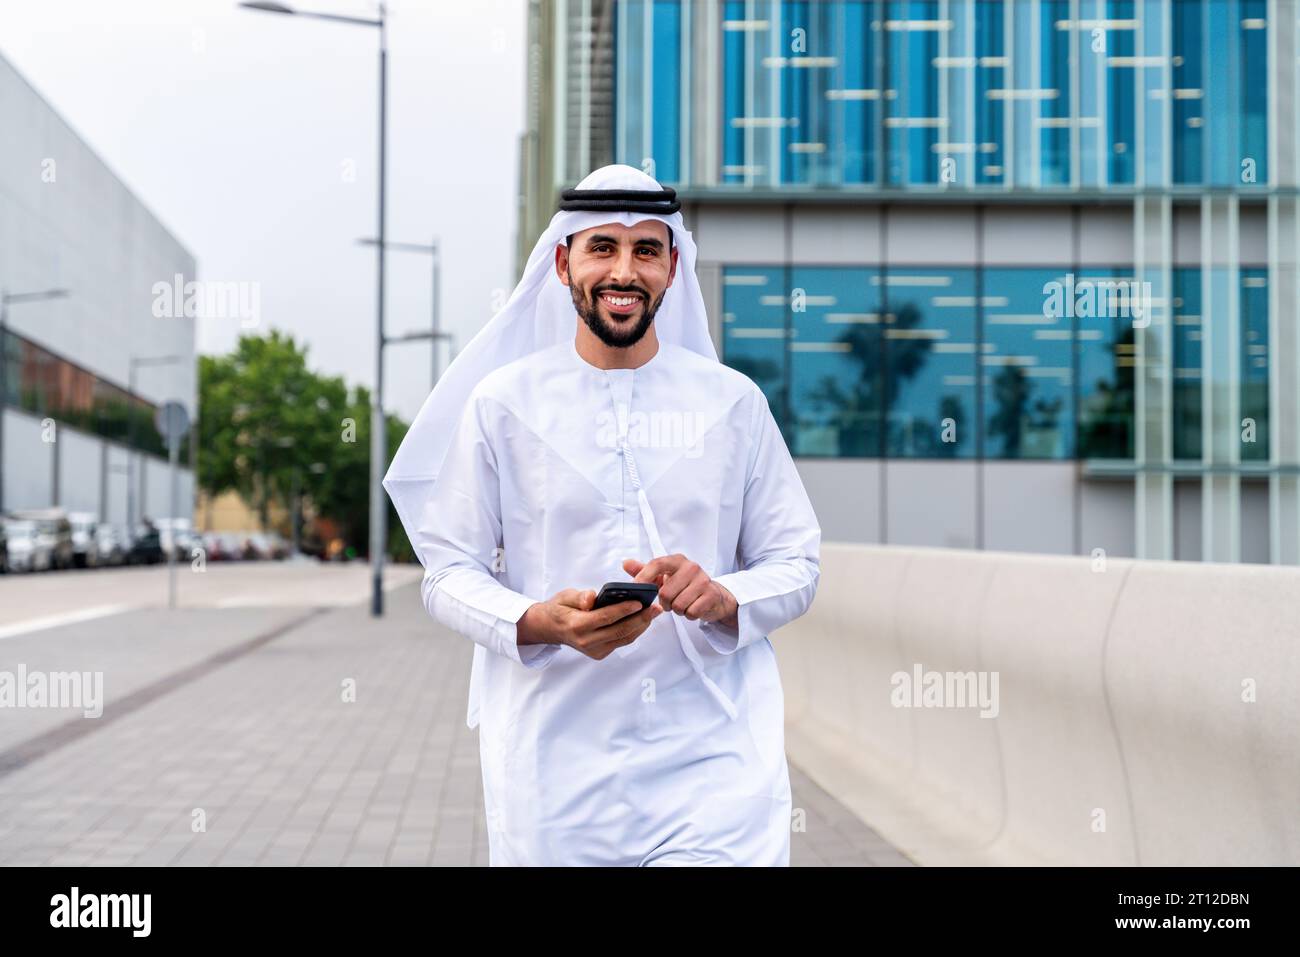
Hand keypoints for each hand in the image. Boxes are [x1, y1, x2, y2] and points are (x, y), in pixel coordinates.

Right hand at [516, 588, 662, 660]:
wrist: (550, 628)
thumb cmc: (559, 608)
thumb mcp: (564, 596)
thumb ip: (579, 597)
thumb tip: (592, 597)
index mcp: (577, 626)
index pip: (605, 618)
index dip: (624, 610)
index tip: (640, 602)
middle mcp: (586, 641)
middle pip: (620, 631)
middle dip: (641, 619)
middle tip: (656, 607)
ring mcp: (594, 650)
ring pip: (624, 638)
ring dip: (642, 626)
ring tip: (654, 612)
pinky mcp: (600, 653)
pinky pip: (621, 641)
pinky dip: (634, 631)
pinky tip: (643, 619)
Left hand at [622, 555, 737, 627]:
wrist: (713, 596)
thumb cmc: (684, 585)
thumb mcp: (664, 576)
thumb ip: (644, 571)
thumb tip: (626, 563)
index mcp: (677, 560)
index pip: (656, 564)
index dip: (644, 577)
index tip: (637, 588)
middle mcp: (691, 567)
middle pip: (665, 592)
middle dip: (665, 603)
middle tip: (670, 601)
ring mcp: (703, 580)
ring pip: (678, 605)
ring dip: (677, 610)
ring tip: (682, 603)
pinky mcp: (712, 595)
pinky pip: (691, 612)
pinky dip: (689, 615)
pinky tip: (692, 608)